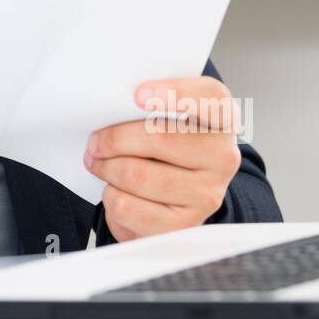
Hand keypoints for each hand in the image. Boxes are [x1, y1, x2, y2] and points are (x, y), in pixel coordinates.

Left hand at [83, 76, 240, 241]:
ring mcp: (207, 194)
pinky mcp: (184, 225)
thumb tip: (112, 106)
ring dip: (107, 168)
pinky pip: (128, 207)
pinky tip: (117, 190)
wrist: (178, 193)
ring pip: (137, 176)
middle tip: (95, 142)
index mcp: (222, 118)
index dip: (175, 93)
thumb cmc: (168, 143)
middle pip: (158, 139)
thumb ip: (150, 104)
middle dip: (114, 139)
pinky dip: (111, 196)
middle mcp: (223, 156)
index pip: (210, 97)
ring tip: (100, 163)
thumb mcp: (167, 116)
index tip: (138, 94)